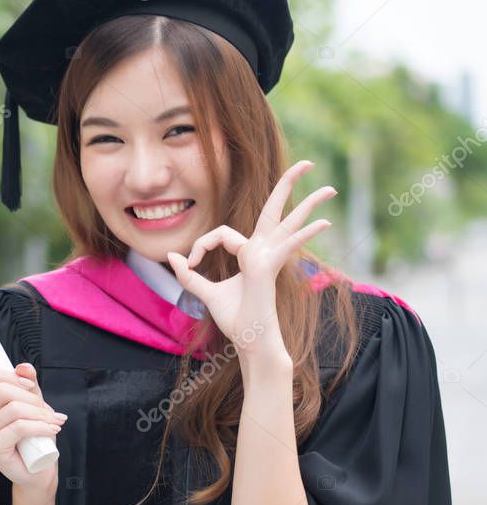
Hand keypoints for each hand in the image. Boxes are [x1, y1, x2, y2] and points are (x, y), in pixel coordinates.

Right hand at [0, 363, 66, 487]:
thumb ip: (27, 383)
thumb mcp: (31, 403)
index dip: (8, 375)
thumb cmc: (32, 435)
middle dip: (31, 398)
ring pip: (13, 409)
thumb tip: (24, 367)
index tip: (30, 386)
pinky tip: (52, 429)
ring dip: (40, 413)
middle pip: (2, 391)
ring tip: (53, 421)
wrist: (37, 468)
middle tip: (47, 411)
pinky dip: (40, 426)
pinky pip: (18, 428)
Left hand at [167, 160, 336, 366]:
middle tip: (308, 163)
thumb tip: (174, 256)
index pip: (221, 234)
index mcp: (248, 253)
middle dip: (288, 184)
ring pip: (288, 221)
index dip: (200, 246)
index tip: (189, 264)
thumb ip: (189, 276)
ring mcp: (269, 257)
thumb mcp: (205, 293)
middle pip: (274, 209)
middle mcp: (262, 251)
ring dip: (309, 203)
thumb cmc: (235, 320)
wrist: (248, 342)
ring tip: (331, 187)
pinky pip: (286, 245)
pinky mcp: (270, 267)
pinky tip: (325, 224)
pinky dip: (304, 234)